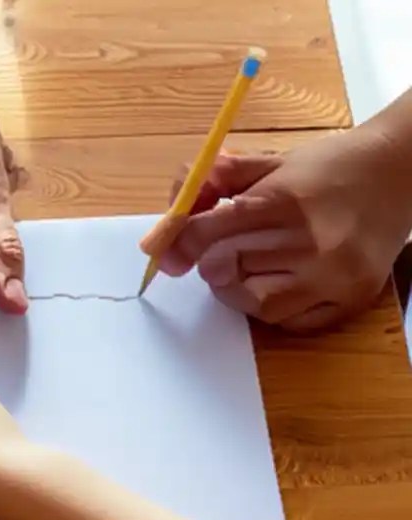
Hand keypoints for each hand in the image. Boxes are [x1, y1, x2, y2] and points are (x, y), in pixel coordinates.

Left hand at [156, 129, 411, 331]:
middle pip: (226, 266)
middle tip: (224, 250)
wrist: (399, 172)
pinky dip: (273, 308)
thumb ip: (215, 181)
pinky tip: (281, 281)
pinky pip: (289, 322)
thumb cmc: (326, 169)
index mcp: (285, 198)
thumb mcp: (268, 162)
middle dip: (212, 260)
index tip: (166, 254)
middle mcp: (311, 239)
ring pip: (252, 300)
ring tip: (252, 266)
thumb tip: (168, 221)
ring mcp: (333, 273)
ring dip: (239, 288)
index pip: (209, 232)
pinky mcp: (351, 298)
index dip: (179, 244)